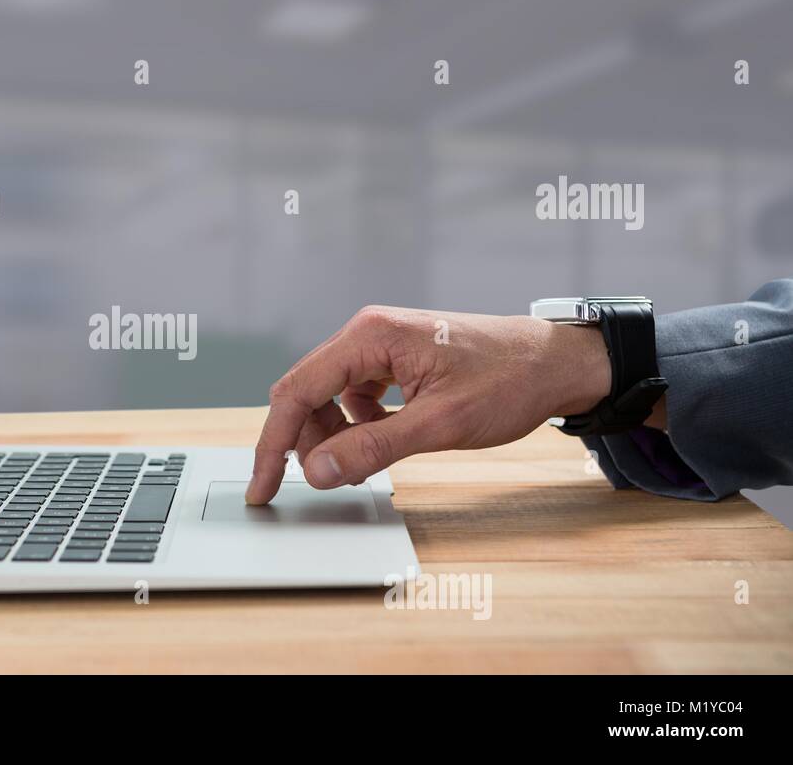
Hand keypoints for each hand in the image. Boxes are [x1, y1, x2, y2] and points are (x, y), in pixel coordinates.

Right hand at [245, 305, 611, 503]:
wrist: (558, 363)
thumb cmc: (510, 381)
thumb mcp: (440, 424)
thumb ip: (373, 448)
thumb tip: (318, 471)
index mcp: (371, 336)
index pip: (296, 391)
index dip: (273, 444)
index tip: (263, 487)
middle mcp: (368, 333)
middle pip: (305, 393)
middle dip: (305, 442)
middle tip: (325, 481)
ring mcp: (380, 344)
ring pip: (328, 398)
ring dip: (334, 436)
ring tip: (367, 460)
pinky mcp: (394, 359)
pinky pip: (354, 396)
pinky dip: (357, 425)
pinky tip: (386, 439)